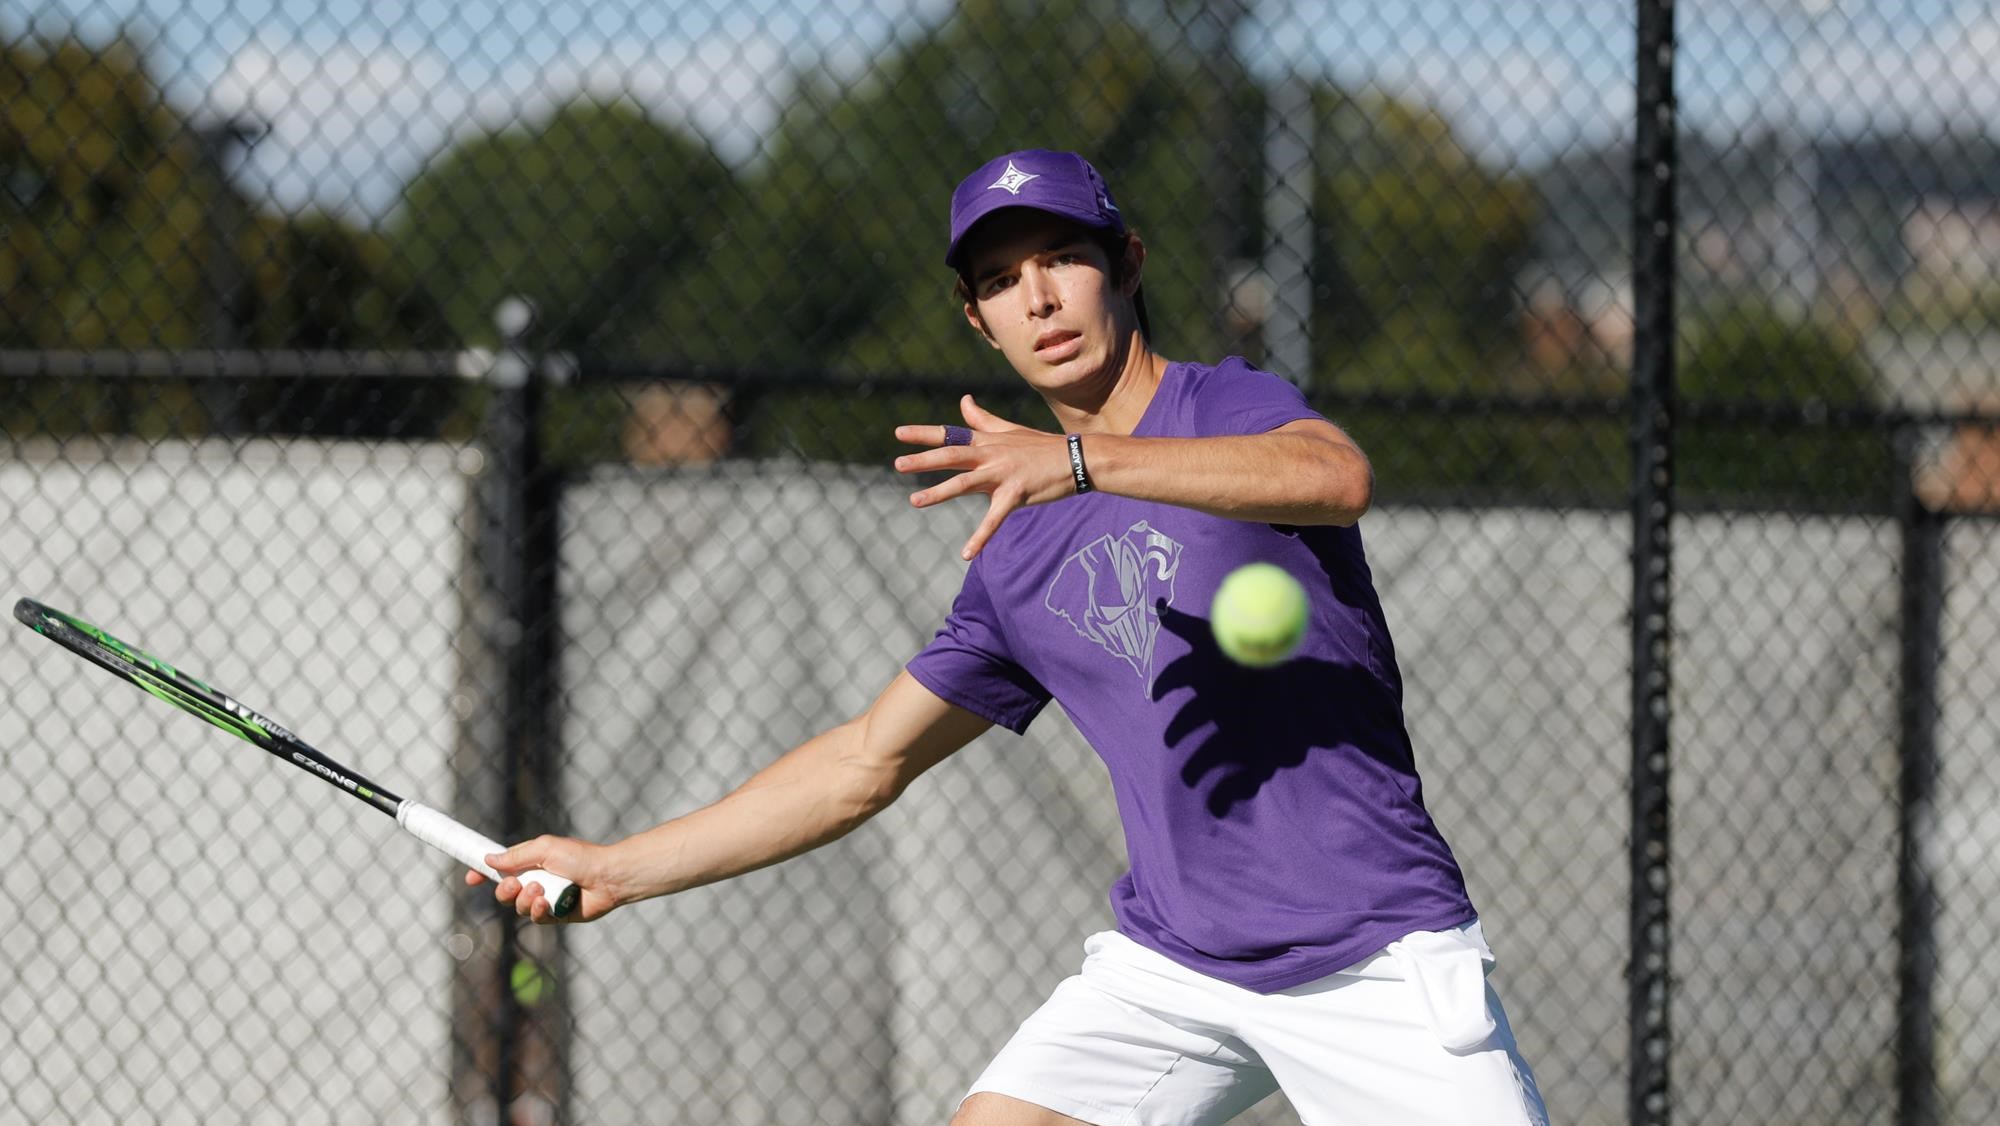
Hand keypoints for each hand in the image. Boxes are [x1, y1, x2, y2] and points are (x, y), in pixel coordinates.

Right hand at [466, 834, 619, 923]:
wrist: (607, 877)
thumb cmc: (580, 857)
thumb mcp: (545, 848)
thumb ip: (516, 855)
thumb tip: (489, 860)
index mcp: (532, 861)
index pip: (501, 868)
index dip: (484, 874)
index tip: (470, 878)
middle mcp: (536, 880)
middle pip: (505, 892)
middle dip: (504, 890)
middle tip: (513, 885)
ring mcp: (545, 898)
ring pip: (519, 907)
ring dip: (524, 900)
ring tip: (539, 890)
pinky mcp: (555, 914)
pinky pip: (536, 918)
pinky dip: (537, 910)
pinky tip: (545, 903)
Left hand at [894, 395, 1078, 559]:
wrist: (1078, 459)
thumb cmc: (1042, 447)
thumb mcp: (1010, 431)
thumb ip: (983, 420)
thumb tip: (963, 401)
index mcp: (987, 441)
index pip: (950, 435)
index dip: (923, 434)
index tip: (898, 433)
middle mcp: (991, 455)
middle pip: (952, 455)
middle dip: (924, 459)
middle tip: (898, 464)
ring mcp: (1003, 474)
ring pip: (965, 483)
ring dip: (939, 493)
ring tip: (914, 500)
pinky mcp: (1017, 494)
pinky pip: (994, 519)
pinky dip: (980, 537)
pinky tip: (966, 554)